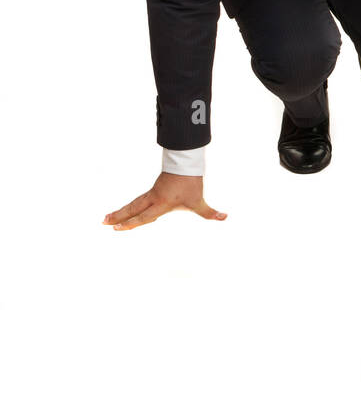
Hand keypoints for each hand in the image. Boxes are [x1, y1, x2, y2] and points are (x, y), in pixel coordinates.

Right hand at [104, 171, 225, 230]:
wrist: (186, 165)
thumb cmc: (191, 184)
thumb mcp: (199, 201)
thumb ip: (209, 213)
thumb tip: (225, 218)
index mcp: (162, 203)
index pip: (144, 216)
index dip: (131, 223)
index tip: (117, 228)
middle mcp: (153, 199)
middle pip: (133, 209)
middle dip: (118, 217)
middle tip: (104, 223)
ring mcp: (151, 194)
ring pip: (132, 204)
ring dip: (119, 212)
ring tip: (105, 219)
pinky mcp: (152, 191)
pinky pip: (137, 201)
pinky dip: (128, 207)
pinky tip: (120, 212)